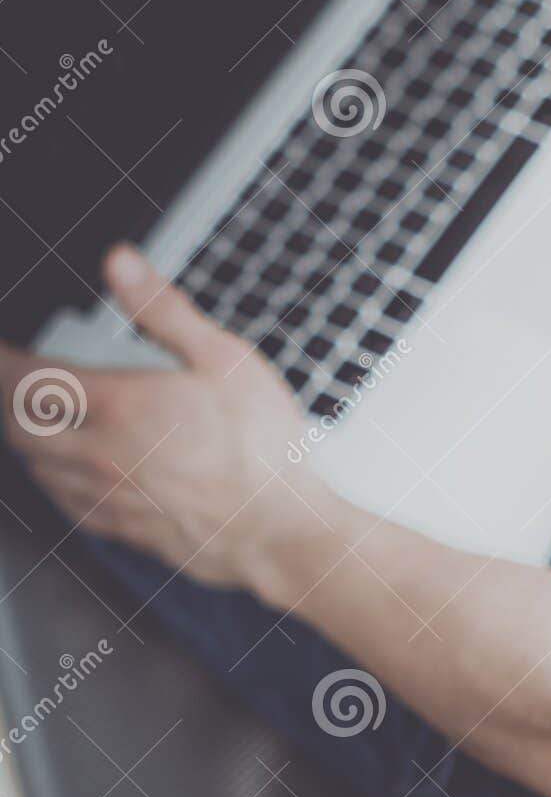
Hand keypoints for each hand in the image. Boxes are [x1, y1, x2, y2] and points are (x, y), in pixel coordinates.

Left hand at [0, 246, 341, 588]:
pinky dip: (54, 478)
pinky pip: (62, 502)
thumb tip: (121, 265)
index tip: (3, 350)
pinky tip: (70, 470)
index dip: (5, 360)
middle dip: (6, 400)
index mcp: (121, 404)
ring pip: (35, 467)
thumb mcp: (226, 359)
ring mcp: (104, 496)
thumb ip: (164, 310)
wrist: (278, 531)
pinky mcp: (119, 529)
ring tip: (38, 421)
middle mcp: (98, 453)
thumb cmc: (263, 448)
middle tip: (13, 381)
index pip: (27, 378)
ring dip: (27, 440)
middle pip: (17, 428)